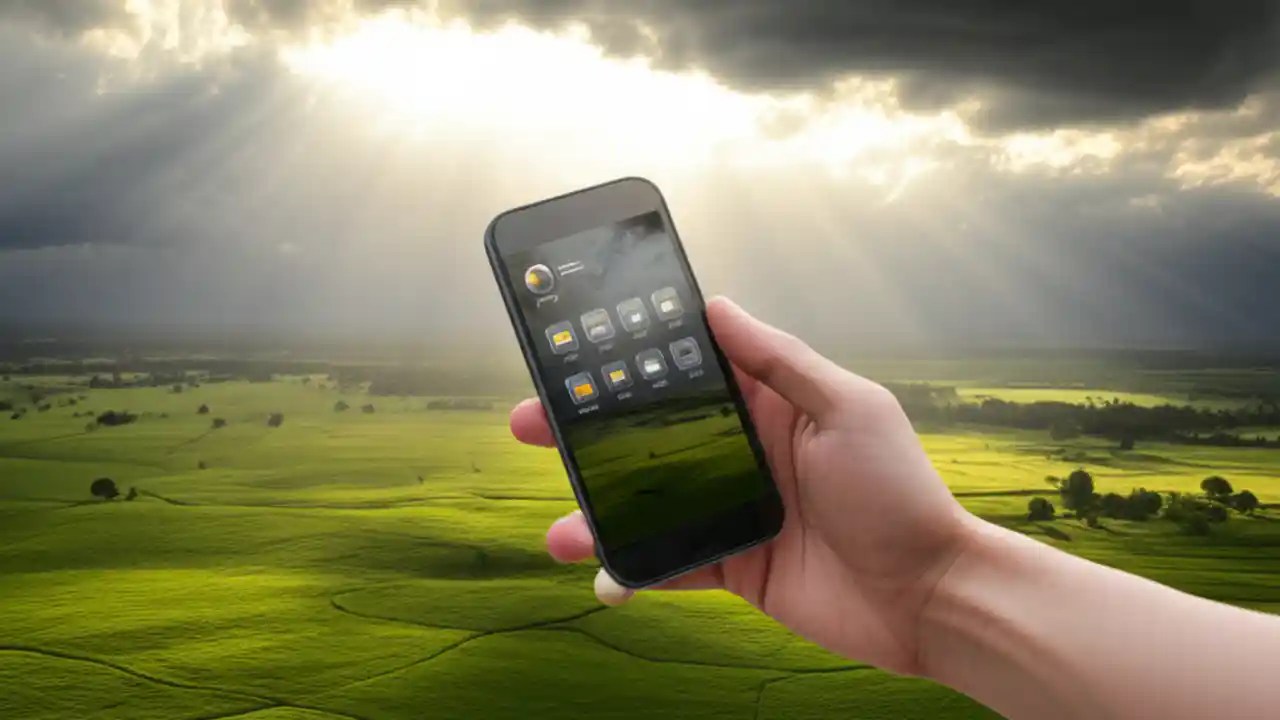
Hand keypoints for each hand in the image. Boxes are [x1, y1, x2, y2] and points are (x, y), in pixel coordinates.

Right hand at [510, 297, 974, 674]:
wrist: (928, 596)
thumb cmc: (900, 493)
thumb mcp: (848, 408)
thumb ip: (779, 361)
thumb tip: (717, 306)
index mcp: (768, 404)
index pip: (687, 370)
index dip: (631, 357)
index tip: (577, 346)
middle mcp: (742, 451)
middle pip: (648, 433)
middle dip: (587, 429)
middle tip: (531, 420)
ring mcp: (731, 507)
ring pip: (645, 500)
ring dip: (596, 509)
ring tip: (560, 526)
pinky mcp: (730, 563)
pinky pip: (667, 561)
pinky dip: (631, 569)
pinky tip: (603, 573)